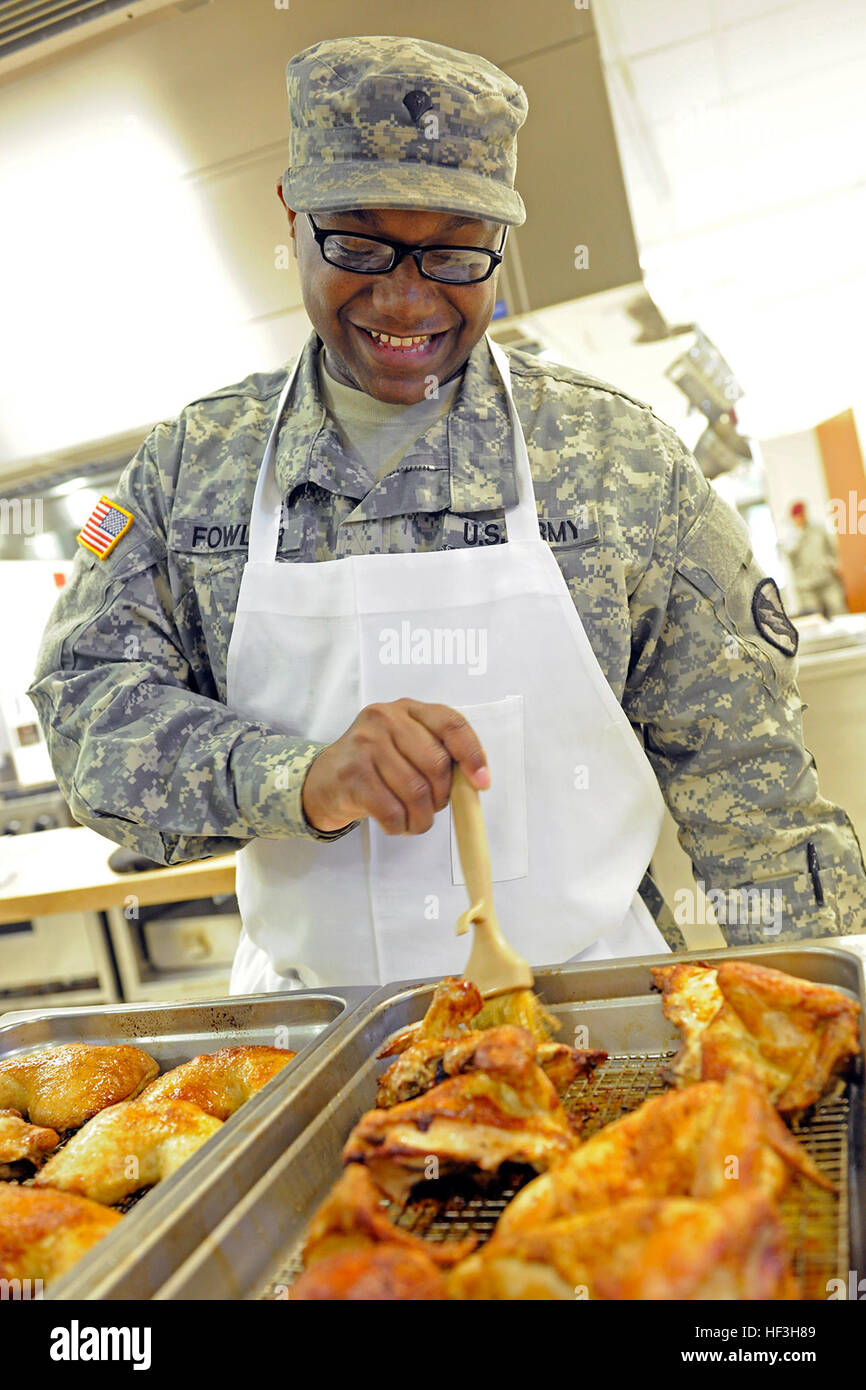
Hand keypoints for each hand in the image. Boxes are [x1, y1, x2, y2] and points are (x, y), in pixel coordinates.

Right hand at [301, 698, 488, 835]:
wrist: (325, 780)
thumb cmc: (376, 766)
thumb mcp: (407, 746)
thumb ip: (439, 753)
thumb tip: (476, 780)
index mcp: (408, 709)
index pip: (451, 723)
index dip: (472, 754)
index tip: (482, 782)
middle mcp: (385, 718)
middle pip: (436, 763)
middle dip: (442, 796)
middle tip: (433, 807)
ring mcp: (365, 744)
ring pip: (416, 792)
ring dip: (422, 817)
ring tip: (415, 821)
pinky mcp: (352, 774)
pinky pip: (392, 810)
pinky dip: (400, 825)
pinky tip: (395, 823)